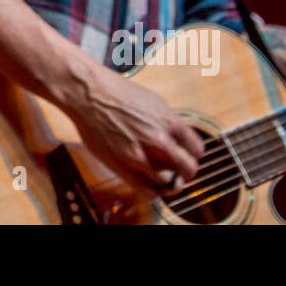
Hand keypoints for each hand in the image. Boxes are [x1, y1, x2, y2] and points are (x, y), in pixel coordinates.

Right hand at [63, 66, 205, 196]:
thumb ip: (167, 122)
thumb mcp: (152, 101)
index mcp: (169, 121)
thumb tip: (175, 138)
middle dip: (186, 172)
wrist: (88, 93)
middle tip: (179, 171)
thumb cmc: (116, 92)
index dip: (193, 155)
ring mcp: (140, 154)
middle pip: (188, 169)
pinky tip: (152, 187)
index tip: (187, 157)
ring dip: (170, 183)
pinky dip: (154, 193)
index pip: (197, 149)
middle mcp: (158, 139)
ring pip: (170, 183)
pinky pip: (147, 190)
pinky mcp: (122, 165)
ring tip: (164, 179)